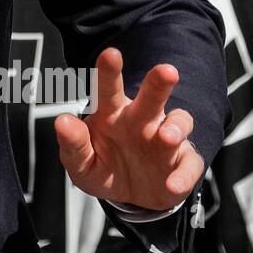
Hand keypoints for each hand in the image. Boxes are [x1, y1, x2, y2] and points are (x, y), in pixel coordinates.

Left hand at [54, 48, 203, 209]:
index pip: (108, 89)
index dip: (109, 71)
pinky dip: (183, 174)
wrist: (130, 197)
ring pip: (179, 121)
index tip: (111, 54)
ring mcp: (165, 139)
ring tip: (165, 137)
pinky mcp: (182, 162)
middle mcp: (141, 120)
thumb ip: (73, 144)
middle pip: (152, 96)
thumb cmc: (104, 169)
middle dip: (159, 82)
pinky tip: (172, 184)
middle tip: (166, 71)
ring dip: (175, 127)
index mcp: (112, 114)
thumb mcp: (81, 164)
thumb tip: (63, 122)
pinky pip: (189, 164)